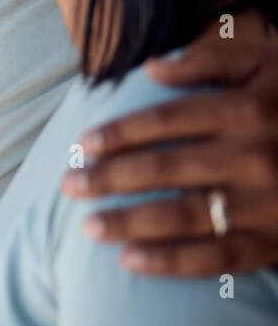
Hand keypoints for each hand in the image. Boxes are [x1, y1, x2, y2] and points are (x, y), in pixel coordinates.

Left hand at [63, 13, 277, 275]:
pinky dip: (172, 262)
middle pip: (165, 168)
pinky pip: (219, 257)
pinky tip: (130, 261)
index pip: (167, 121)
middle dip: (110, 178)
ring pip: (185, 216)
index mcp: (249, 109)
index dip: (119, 133)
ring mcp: (268, 203)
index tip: (81, 145)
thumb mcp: (271, 65)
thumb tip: (151, 68)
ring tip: (88, 227)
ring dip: (130, 223)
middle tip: (67, 186)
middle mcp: (255, 156)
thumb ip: (211, 62)